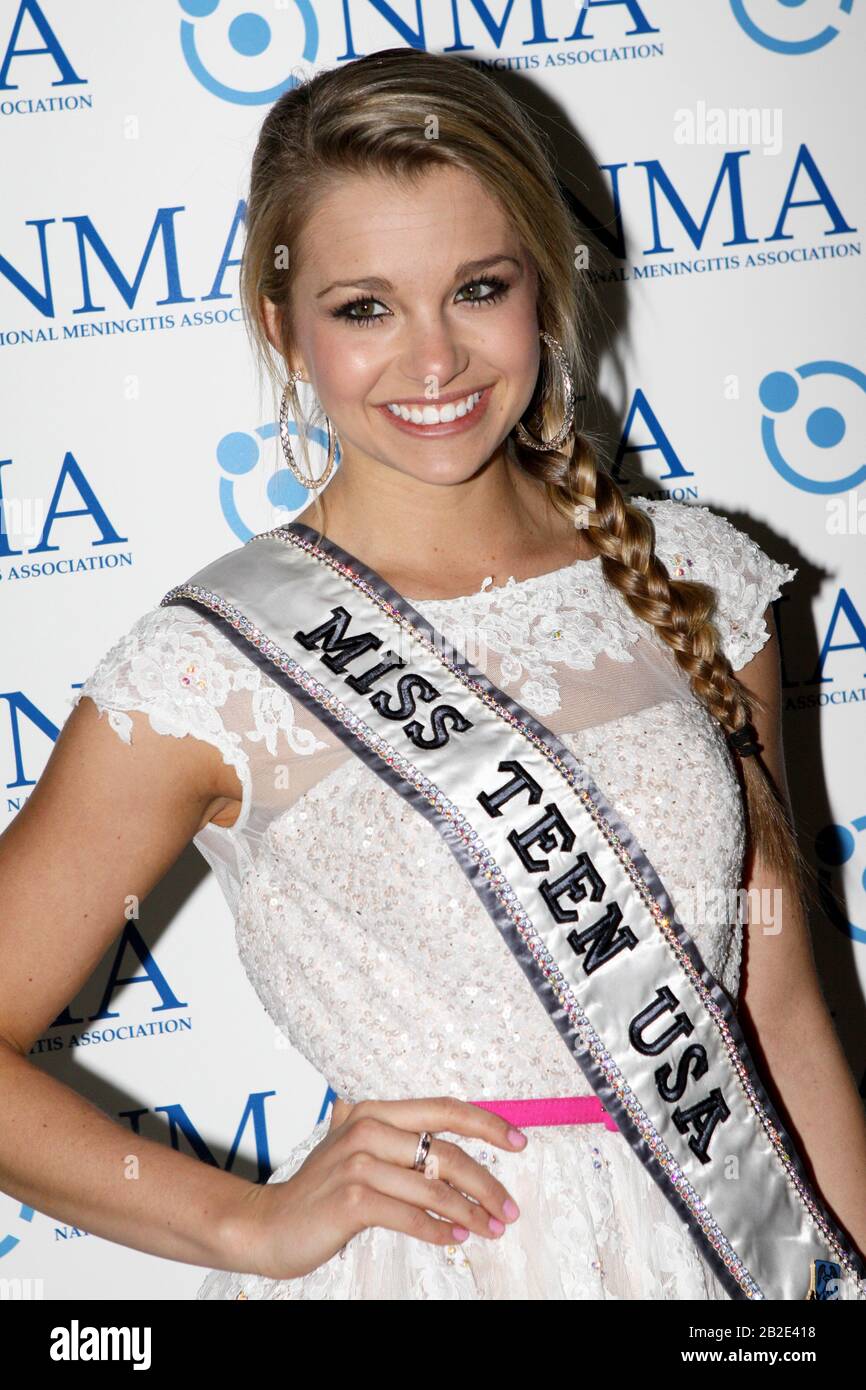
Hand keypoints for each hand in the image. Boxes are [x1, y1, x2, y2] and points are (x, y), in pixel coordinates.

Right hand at [230, 1095, 527, 1280]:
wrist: (268, 1224)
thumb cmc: (318, 1191)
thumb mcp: (352, 1149)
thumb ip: (390, 1136)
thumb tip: (438, 1133)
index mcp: (374, 1111)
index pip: (443, 1108)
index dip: (486, 1123)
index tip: (519, 1141)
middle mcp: (366, 1128)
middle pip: (446, 1151)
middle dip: (487, 1182)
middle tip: (509, 1208)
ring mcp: (358, 1163)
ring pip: (434, 1187)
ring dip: (470, 1213)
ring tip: (491, 1229)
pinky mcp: (353, 1198)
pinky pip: (411, 1215)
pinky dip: (439, 1230)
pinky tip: (455, 1239)